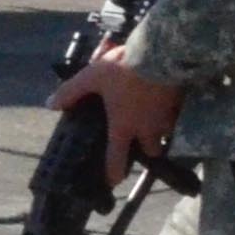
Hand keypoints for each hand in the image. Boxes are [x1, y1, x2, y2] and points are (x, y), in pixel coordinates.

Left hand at [50, 44, 182, 189]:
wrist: (161, 53)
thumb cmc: (123, 69)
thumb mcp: (91, 77)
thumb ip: (71, 92)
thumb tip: (51, 105)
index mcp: (124, 125)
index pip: (118, 158)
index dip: (114, 173)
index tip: (113, 181)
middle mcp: (148, 128)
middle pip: (151, 151)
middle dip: (146, 151)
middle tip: (139, 143)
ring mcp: (168, 118)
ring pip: (166, 134)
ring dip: (160, 131)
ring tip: (154, 120)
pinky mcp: (182, 105)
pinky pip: (177, 116)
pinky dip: (172, 113)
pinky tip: (167, 102)